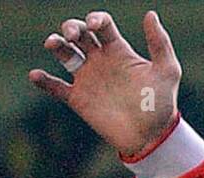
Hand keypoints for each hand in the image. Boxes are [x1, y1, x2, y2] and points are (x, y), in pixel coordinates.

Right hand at [28, 10, 181, 157]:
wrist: (152, 137)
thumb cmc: (162, 104)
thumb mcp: (167, 71)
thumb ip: (160, 43)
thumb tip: (150, 14)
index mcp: (119, 51)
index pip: (101, 24)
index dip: (96, 18)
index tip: (95, 24)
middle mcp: (100, 60)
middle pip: (79, 33)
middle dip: (71, 27)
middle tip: (72, 35)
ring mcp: (88, 79)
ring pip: (64, 53)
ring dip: (56, 43)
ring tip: (53, 44)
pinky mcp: (79, 99)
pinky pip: (55, 86)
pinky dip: (43, 80)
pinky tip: (36, 75)